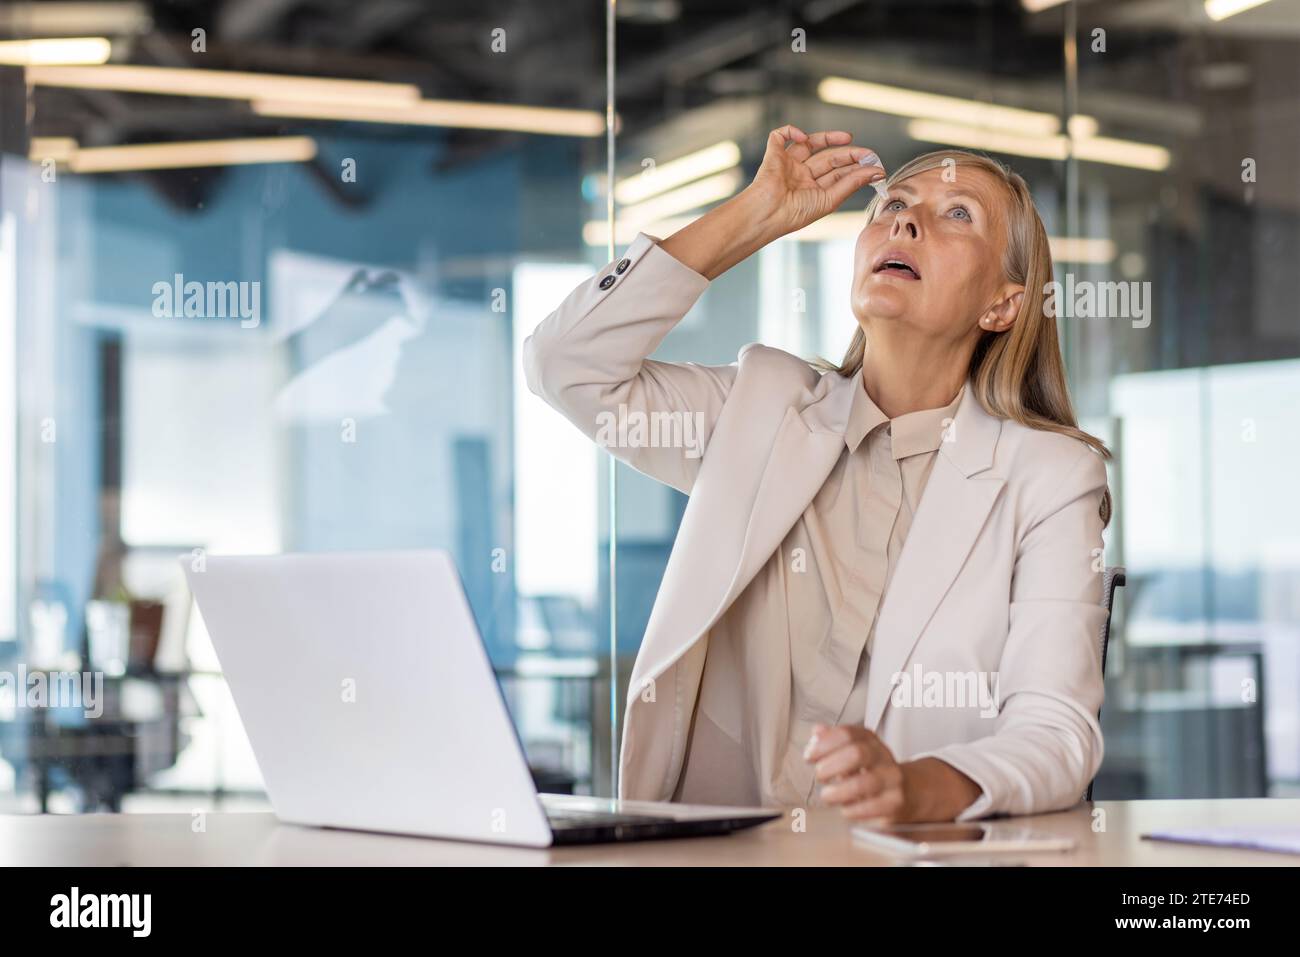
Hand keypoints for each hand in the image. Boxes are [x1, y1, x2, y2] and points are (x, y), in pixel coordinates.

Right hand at [744, 125, 885, 237]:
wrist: (768, 214)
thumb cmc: (794, 214)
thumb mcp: (829, 199)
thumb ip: (852, 183)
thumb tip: (877, 172)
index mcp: (813, 190)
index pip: (837, 174)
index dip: (856, 168)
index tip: (876, 166)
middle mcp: (801, 176)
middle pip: (828, 158)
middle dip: (848, 154)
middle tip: (867, 153)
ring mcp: (788, 164)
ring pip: (810, 143)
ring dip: (830, 138)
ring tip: (848, 138)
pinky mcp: (773, 154)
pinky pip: (780, 135)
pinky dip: (792, 131)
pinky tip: (804, 136)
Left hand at [804, 722, 908, 823]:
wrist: (906, 791)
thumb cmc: (871, 770)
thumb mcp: (851, 751)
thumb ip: (831, 741)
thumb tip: (817, 732)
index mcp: (868, 739)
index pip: (846, 734)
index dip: (823, 745)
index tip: (810, 756)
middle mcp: (881, 755)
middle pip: (856, 753)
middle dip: (831, 766)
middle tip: (820, 775)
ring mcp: (891, 778)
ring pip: (863, 783)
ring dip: (838, 792)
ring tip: (828, 796)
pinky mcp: (895, 802)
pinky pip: (872, 806)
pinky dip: (852, 809)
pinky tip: (846, 808)